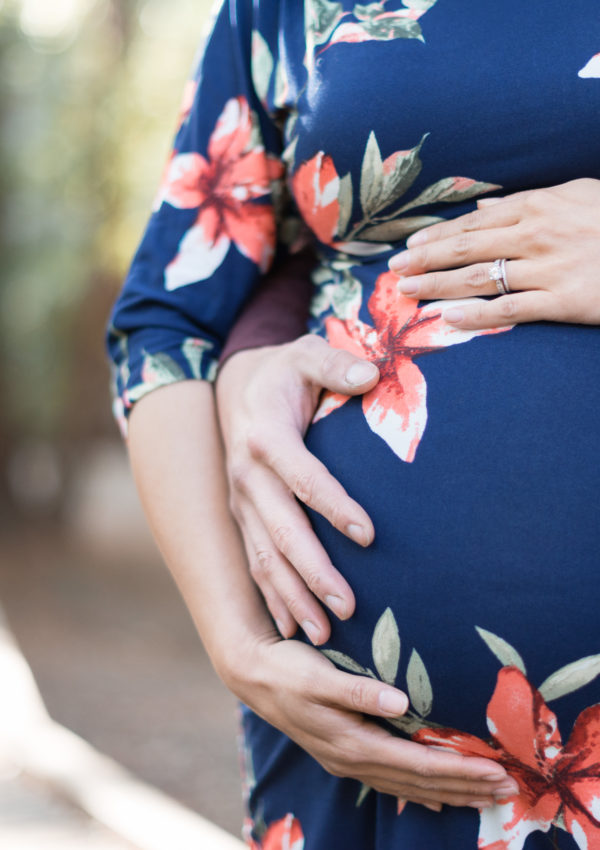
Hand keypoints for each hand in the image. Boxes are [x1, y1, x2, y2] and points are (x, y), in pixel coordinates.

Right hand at [216, 335, 378, 644]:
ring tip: (325, 636)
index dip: (335, 506)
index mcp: (265, 435)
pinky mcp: (242, 518)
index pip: (304, 477)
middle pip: (281, 530)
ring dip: (293, 596)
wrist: (237, 387)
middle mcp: (247, 475)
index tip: (369, 535)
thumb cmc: (285, 372)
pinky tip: (293, 629)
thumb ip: (336, 363)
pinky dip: (273, 598)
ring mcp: (240, 502)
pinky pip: (255, 563)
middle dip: (313, 571)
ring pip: (264, 557)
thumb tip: (371, 375)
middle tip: (349, 607)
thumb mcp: (307, 353)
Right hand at [227, 631, 518, 810]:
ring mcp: (347, 760)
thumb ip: (359, 692)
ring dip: (449, 791)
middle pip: (419, 782)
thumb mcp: (319, 676)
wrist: (253, 674)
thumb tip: (401, 703)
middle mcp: (352, 759)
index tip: (496, 771)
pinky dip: (420, 790)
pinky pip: (392, 780)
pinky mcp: (344, 753)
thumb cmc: (289, 669)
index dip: (459, 770)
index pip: (418, 765)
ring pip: (408, 785)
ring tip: (485, 797)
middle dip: (465, 787)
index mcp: (352, 742)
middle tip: (508, 791)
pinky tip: (436, 797)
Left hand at [388, 178, 599, 327]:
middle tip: (393, 272)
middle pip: (465, 249)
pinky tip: (447, 319)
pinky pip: (509, 310)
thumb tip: (484, 206)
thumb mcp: (578, 195)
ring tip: (407, 292)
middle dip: (423, 260)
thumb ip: (529, 201)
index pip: (473, 222)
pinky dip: (475, 315)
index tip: (408, 247)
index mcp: (539, 205)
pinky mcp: (564, 300)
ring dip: (436, 285)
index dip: (436, 237)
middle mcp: (536, 233)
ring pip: (478, 278)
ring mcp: (548, 268)